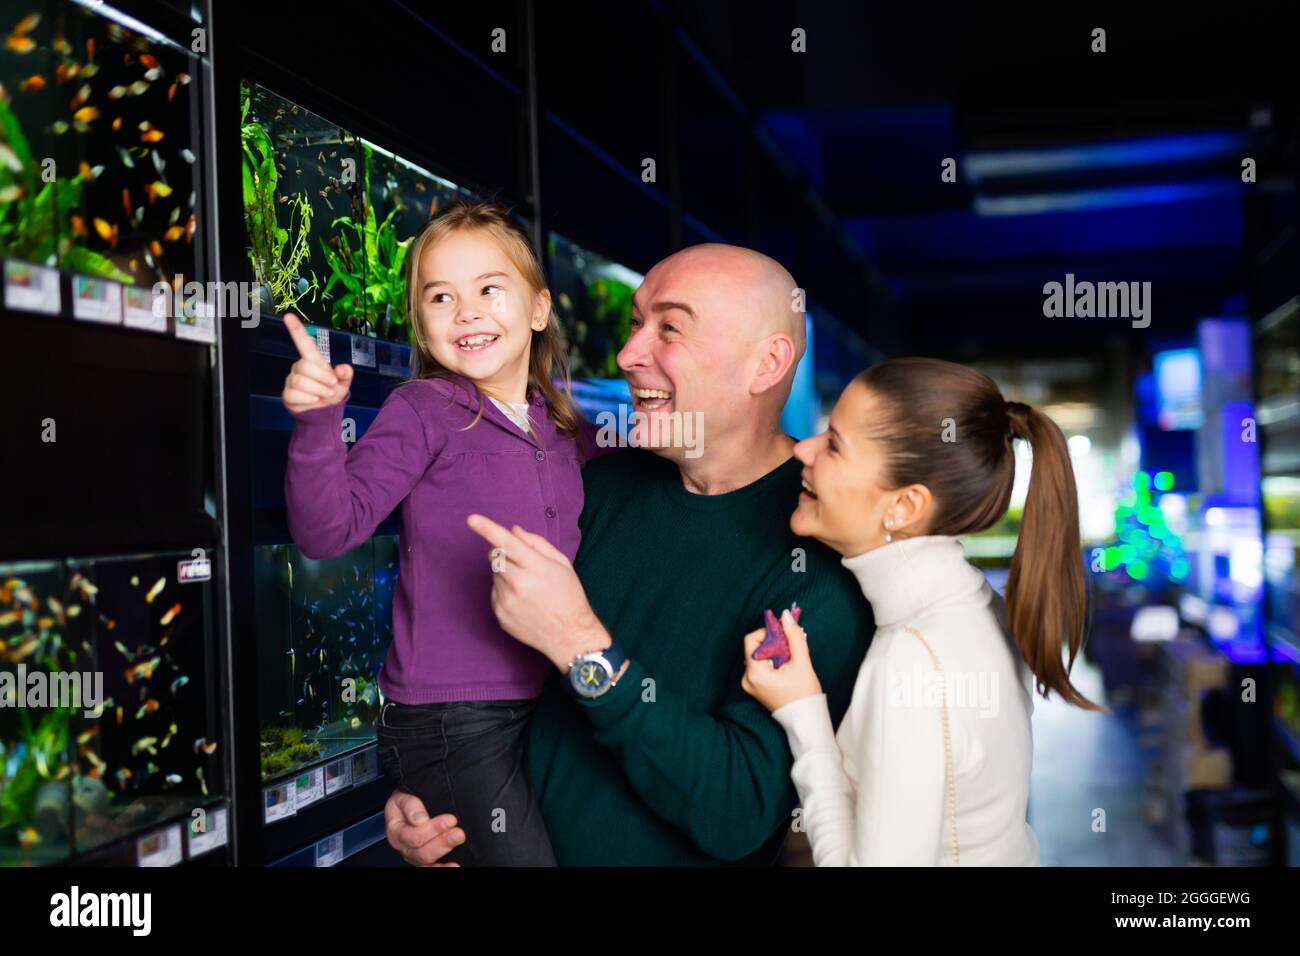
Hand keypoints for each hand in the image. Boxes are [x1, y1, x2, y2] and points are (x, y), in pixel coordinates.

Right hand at [281, 312, 352, 413]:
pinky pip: (293, 394)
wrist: (325, 413)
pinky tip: (314, 400)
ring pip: (300, 381)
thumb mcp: (344, 383)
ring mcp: (292, 381)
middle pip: (305, 365)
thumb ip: (346, 374)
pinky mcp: (288, 394)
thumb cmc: (332, 393)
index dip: (296, 330)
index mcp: (313, 361)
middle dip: (322, 377)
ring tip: (325, 395)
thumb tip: (342, 368)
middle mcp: (300, 368)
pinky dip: (307, 399)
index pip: (304, 342)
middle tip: (332, 386)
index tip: (288, 316)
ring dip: (318, 389)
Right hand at [384, 789, 465, 865]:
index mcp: (396, 832)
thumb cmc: (407, 802)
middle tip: (458, 833)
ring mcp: (416, 855)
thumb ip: (411, 806)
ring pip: (428, 862)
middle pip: (421, 853)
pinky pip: (434, 867)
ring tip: (458, 844)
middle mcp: (405, 847)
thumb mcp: (403, 797)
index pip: (412, 836)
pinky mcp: (427, 859)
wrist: (410, 806)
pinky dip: (444, 868)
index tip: (450, 819)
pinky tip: (455, 865)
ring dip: (445, 853)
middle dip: (442, 842)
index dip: (432, 830)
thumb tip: (419, 819)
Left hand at [467, 514, 608, 670]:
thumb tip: (513, 530)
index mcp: (536, 568)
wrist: (569, 635)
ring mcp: (506, 602)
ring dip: (506, 574)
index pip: (508, 544)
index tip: (471, 519)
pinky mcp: (499, 615)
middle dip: (505, 555)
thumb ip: (537, 543)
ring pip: (494, 574)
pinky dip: (504, 591)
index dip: (488, 529)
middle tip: (525, 566)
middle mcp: (518, 584)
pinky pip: (494, 592)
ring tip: (528, 588)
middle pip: (495, 557)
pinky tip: (523, 601)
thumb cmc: (569, 596)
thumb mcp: (561, 564)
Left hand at [741, 608, 822, 712]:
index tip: (784, 634)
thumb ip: (794, 636)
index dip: (768, 632)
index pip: (752, 639)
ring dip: (775, 651)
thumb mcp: (802, 662)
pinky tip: (787, 667)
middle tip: (791, 646)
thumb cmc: (804, 694)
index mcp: (755, 673)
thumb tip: (785, 615)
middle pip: (756, 647)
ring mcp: (750, 684)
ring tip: (791, 658)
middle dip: (774, 642)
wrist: (806, 719)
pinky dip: (773, 661)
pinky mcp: (755, 687)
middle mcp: (747, 678)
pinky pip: (760, 666)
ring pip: (759, 656)